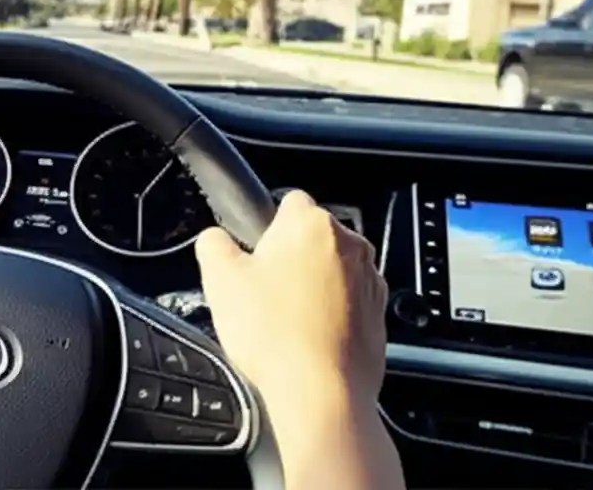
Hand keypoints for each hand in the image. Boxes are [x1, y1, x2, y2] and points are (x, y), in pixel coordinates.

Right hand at [195, 190, 386, 423]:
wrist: (321, 391)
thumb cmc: (274, 334)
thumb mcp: (220, 280)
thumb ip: (212, 243)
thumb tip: (215, 238)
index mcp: (310, 223)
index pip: (287, 201)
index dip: (265, 228)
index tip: (253, 255)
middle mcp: (349, 243)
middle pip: (311, 237)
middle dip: (290, 258)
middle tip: (263, 292)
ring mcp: (370, 278)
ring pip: (332, 269)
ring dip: (312, 285)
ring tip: (286, 320)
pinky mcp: (379, 312)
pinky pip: (349, 300)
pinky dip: (332, 312)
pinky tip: (309, 336)